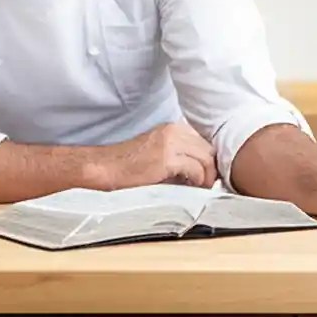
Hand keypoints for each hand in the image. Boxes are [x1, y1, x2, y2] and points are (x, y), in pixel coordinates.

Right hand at [94, 121, 217, 189]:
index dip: (208, 161)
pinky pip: (195, 168)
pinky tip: (190, 189)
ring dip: (206, 176)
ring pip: (206, 158)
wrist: (105, 168)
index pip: (203, 142)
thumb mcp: (159, 153)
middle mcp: (174, 130)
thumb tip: (203, 172)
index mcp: (173, 127)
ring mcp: (171, 142)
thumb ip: (180, 155)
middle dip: (211, 169)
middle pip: (208, 148)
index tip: (205, 176)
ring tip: (199, 189)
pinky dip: (197, 181)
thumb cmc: (130, 166)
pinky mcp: (166, 158)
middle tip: (205, 185)